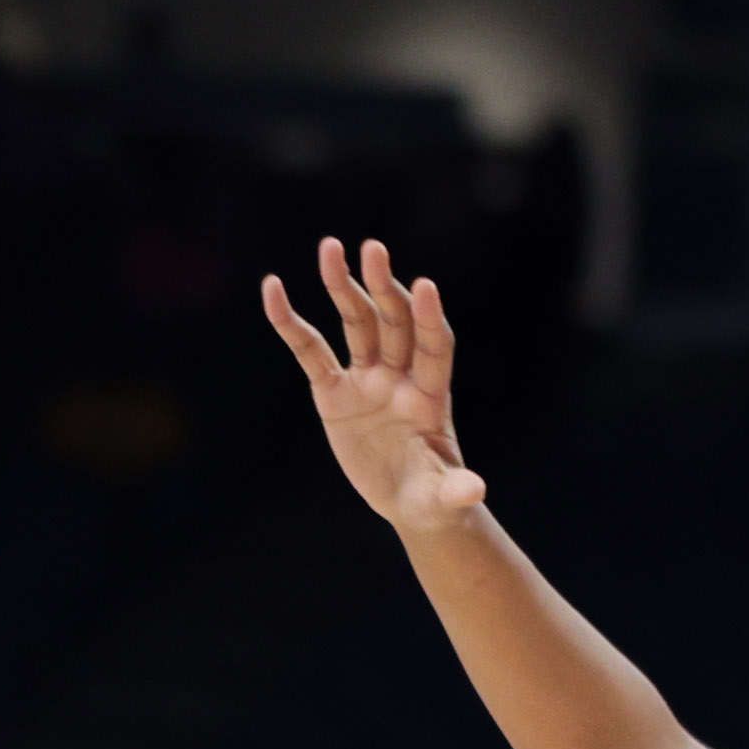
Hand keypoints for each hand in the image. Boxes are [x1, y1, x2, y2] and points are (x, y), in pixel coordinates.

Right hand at [262, 237, 486, 532]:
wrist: (409, 500)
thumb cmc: (434, 497)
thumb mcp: (444, 498)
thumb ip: (456, 491)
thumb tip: (475, 491)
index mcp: (431, 396)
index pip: (434, 346)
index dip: (430, 318)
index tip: (425, 286)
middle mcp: (400, 377)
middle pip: (393, 322)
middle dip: (383, 286)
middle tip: (372, 248)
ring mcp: (367, 379)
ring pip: (354, 323)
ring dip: (343, 285)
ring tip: (330, 248)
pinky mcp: (334, 392)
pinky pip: (310, 351)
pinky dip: (291, 323)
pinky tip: (274, 289)